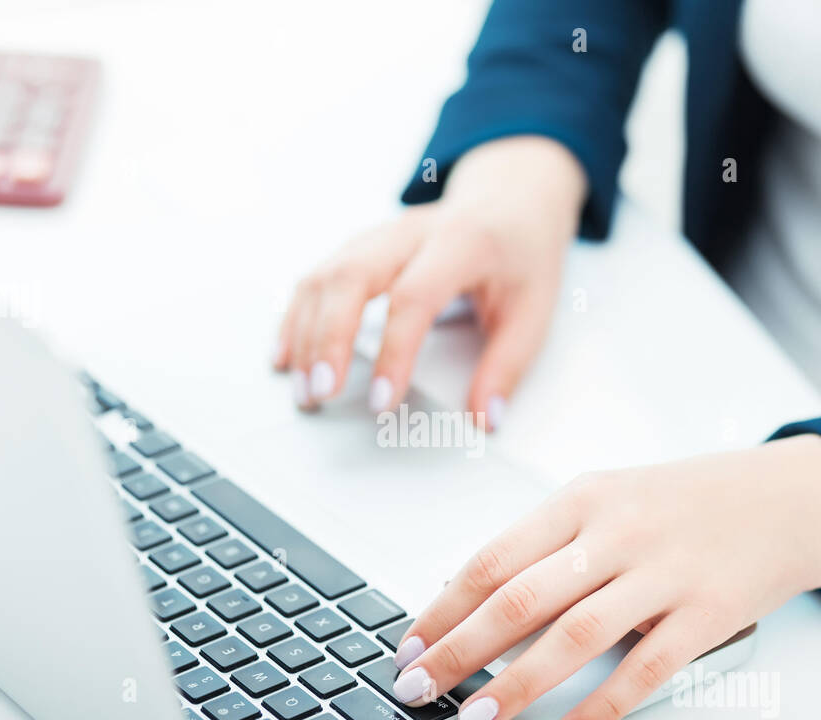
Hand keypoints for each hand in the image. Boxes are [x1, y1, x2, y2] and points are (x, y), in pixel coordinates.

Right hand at [274, 135, 585, 428]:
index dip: (395, 352)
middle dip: (329, 338)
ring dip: (305, 334)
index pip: (414, 296)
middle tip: (321, 392)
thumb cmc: (520, 256)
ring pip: (326, 275)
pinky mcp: (360, 246)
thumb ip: (507, 367)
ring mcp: (380, 235)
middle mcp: (412, 232)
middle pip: (352, 276)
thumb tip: (485, 420)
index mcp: (461, 243)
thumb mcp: (534, 311)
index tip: (382, 401)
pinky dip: (296, 318)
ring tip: (303, 388)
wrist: (510, 199)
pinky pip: (316, 278)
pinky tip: (286, 356)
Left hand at [389, 435, 820, 719]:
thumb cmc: (685, 503)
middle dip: (459, 649)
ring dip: (518, 683)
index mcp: (582, 500)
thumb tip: (473, 599)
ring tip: (477, 718)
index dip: (443, 608)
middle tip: (419, 688)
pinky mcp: (707, 613)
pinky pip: (646, 667)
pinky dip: (602, 705)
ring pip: (575, 634)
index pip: (494, 558)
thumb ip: (549, 544)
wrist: (785, 497)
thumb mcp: (609, 499)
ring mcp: (663, 573)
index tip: (409, 646)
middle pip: (521, 597)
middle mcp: (616, 533)